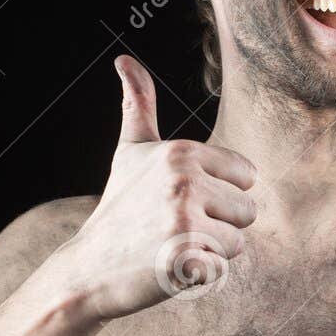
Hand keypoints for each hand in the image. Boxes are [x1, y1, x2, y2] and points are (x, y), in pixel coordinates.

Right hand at [57, 55, 257, 318]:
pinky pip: (222, 269)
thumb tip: (124, 59)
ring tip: (172, 247)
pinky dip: (200, 276)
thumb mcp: (130, 152)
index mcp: (181, 152)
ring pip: (237, 242)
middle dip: (217, 227)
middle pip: (247, 211)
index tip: (180, 201)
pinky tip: (168, 269)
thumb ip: (137, 105)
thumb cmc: (118, 210)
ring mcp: (183, 221)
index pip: (246, 176)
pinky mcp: (184, 259)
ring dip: (210, 252)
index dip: (219, 195)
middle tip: (174, 229)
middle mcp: (184, 181)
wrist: (88, 269)